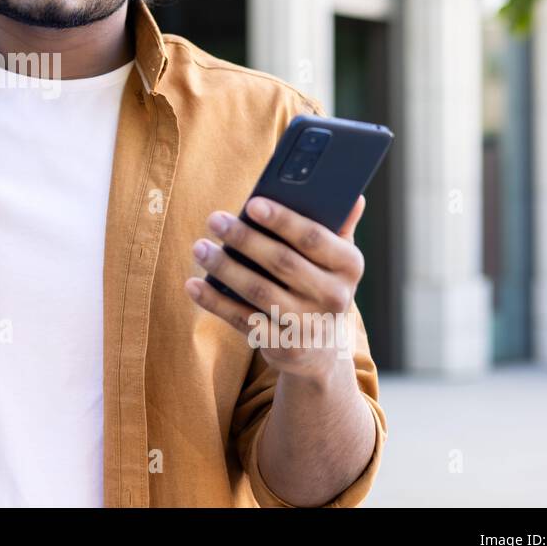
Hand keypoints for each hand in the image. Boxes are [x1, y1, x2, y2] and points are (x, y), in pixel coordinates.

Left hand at [184, 194, 366, 382]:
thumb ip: (339, 226)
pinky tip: (194, 285)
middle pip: (282, 262)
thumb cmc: (321, 286)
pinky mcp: (283, 346)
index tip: (252, 203)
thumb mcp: (337, 259)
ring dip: (225, 268)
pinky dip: (215, 302)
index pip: (314, 238)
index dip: (282, 220)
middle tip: (215, 219)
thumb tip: (352, 195)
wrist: (323, 351)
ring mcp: (308, 324)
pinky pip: (243, 320)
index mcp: (349, 266)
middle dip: (245, 239)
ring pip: (259, 291)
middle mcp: (335, 297)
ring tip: (200, 247)